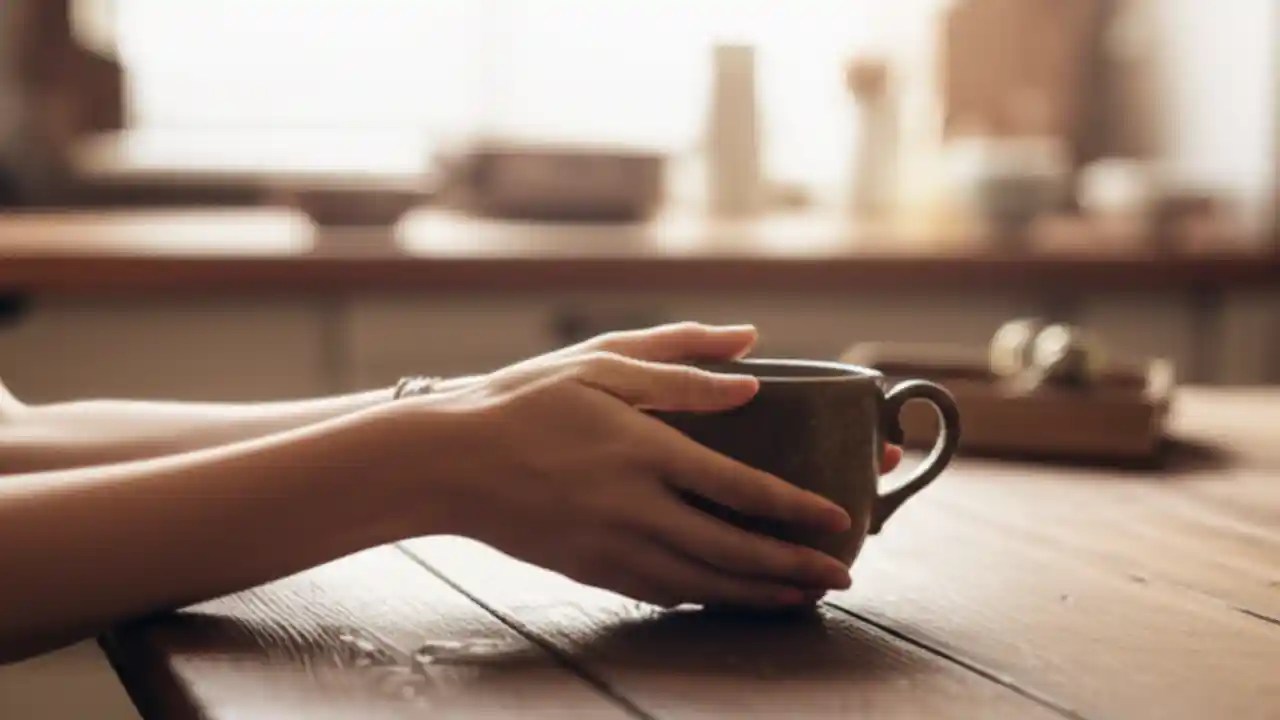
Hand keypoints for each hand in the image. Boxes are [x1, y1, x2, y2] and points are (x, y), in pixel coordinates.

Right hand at [395, 323, 901, 608]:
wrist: (448, 462)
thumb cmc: (525, 401)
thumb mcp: (600, 362)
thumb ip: (680, 362)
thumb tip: (751, 362)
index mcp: (645, 448)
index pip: (740, 487)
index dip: (796, 508)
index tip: (836, 518)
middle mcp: (634, 506)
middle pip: (732, 549)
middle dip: (793, 567)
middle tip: (839, 574)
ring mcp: (611, 546)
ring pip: (702, 584)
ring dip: (758, 595)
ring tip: (802, 598)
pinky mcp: (590, 570)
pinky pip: (661, 594)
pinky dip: (705, 601)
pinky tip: (728, 599)